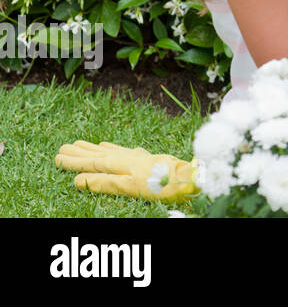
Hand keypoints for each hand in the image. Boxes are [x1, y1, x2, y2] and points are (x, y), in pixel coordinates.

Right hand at [55, 141, 198, 202]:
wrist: (186, 176)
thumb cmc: (158, 184)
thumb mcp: (129, 187)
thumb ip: (104, 182)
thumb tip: (79, 179)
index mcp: (119, 164)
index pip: (90, 162)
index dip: (73, 161)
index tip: (57, 157)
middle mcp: (126, 156)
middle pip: (97, 153)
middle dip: (79, 152)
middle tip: (62, 147)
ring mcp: (135, 156)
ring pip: (108, 150)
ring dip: (92, 148)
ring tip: (80, 144)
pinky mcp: (145, 157)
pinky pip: (121, 150)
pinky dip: (110, 148)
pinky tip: (108, 147)